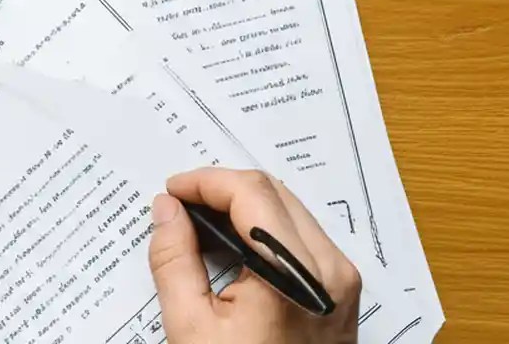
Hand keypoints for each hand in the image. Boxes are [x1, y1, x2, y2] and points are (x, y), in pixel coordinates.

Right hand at [148, 168, 361, 343]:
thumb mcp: (190, 327)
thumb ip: (174, 260)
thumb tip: (166, 209)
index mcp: (292, 274)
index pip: (250, 192)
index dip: (204, 181)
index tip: (171, 191)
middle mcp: (329, 268)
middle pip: (273, 192)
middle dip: (222, 189)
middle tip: (181, 206)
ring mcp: (342, 280)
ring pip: (290, 209)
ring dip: (244, 206)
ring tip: (202, 226)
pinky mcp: (342, 291)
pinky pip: (303, 236)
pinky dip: (265, 228)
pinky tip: (233, 247)